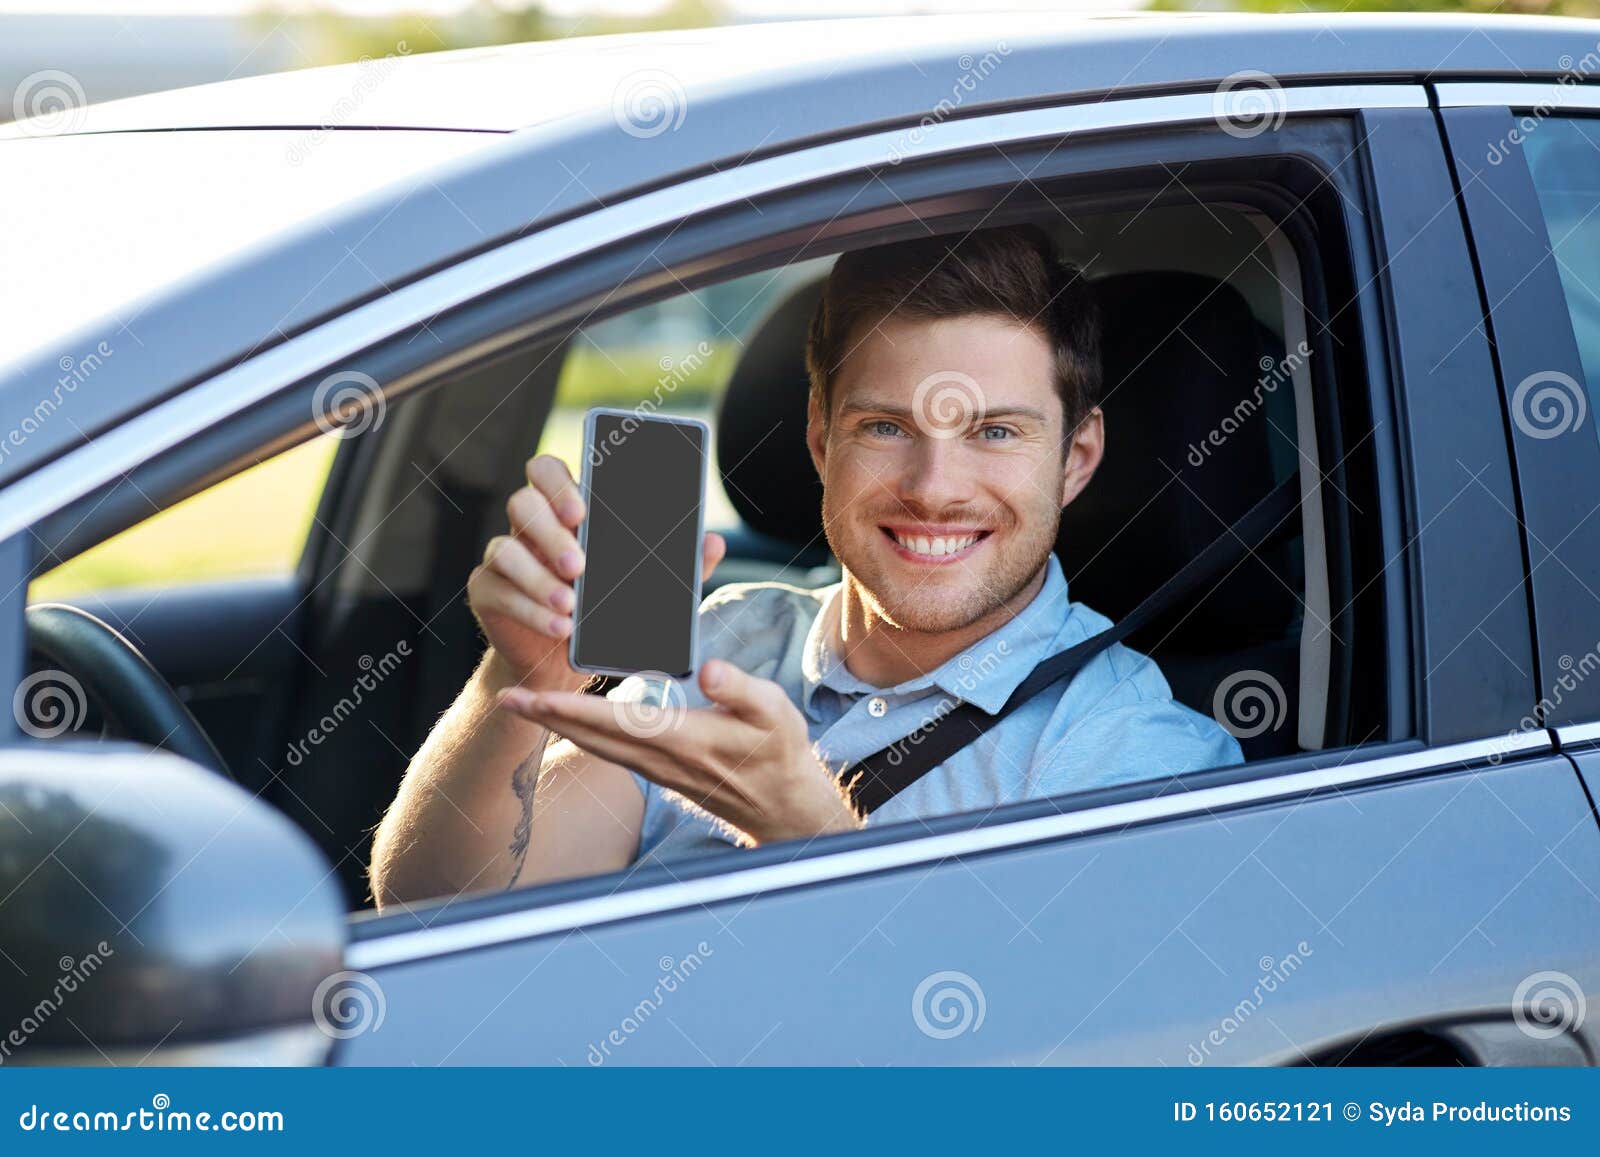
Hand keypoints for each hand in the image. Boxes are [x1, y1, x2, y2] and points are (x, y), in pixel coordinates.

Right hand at [469, 453, 725, 693]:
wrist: (563, 661)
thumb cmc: (605, 611)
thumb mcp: (644, 588)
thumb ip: (677, 564)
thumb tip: (712, 542)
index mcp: (563, 511)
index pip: (546, 471)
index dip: (558, 482)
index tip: (582, 510)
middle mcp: (528, 527)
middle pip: (523, 503)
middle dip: (552, 533)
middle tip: (581, 566)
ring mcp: (501, 557)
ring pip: (505, 548)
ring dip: (539, 577)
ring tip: (571, 605)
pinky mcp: (486, 591)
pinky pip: (499, 590)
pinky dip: (531, 610)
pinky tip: (560, 626)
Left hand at [496, 658, 862, 844]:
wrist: (783, 805)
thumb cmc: (779, 753)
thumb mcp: (773, 713)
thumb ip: (740, 689)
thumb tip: (708, 669)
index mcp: (683, 738)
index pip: (613, 722)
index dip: (570, 709)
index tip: (533, 696)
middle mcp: (660, 759)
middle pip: (589, 737)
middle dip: (545, 717)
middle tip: (505, 699)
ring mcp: (656, 769)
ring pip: (594, 746)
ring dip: (557, 726)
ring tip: (525, 707)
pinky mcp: (659, 771)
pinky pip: (609, 751)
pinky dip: (582, 733)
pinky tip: (570, 721)